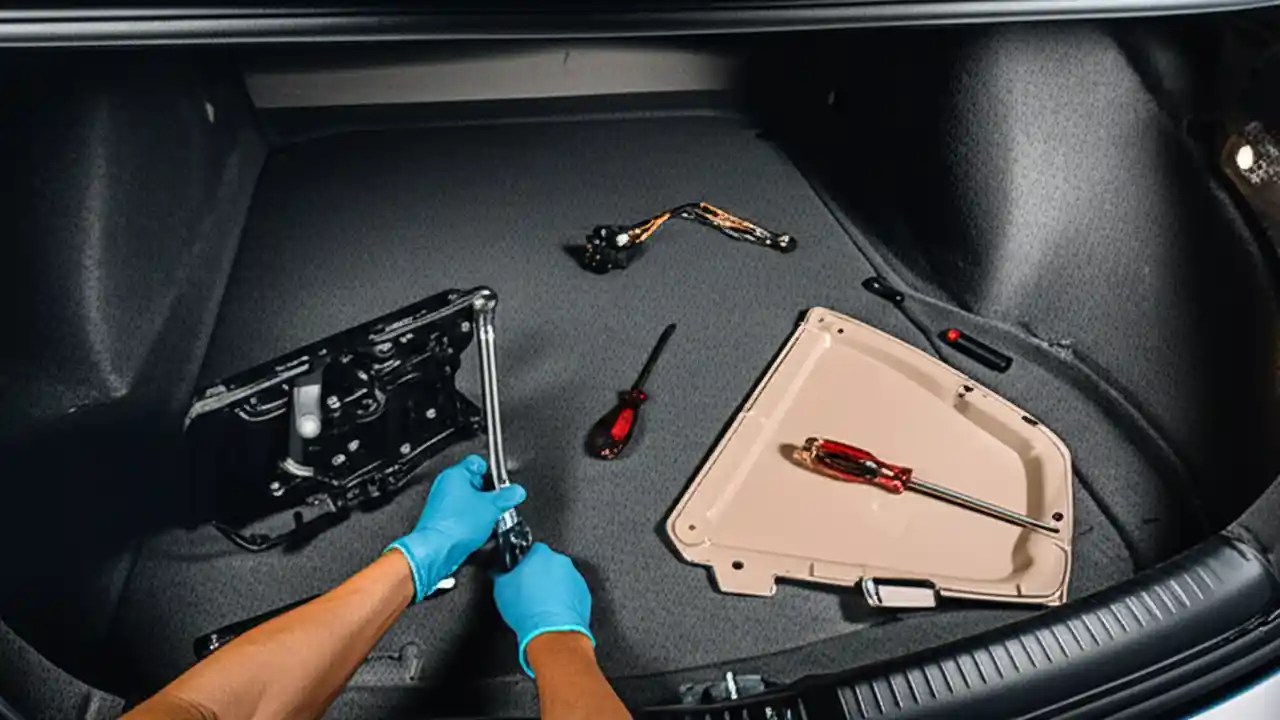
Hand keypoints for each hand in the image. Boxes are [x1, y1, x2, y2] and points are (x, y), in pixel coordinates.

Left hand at [385, 454, 525, 602]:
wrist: (437, 550)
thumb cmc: (455, 525)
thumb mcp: (492, 507)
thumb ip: (507, 497)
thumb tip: (517, 492)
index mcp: (455, 475)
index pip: (477, 462)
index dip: (493, 472)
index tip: (502, 483)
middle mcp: (446, 486)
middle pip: (475, 483)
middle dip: (490, 495)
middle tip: (498, 504)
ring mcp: (443, 504)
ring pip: (470, 502)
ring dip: (482, 510)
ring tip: (490, 520)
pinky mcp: (443, 520)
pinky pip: (463, 516)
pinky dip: (473, 522)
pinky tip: (480, 530)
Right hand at [493, 542, 593, 675]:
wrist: (551, 632)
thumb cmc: (528, 610)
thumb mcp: (501, 588)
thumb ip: (501, 573)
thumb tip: (499, 571)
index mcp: (541, 554)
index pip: (532, 550)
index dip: (524, 563)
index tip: (520, 573)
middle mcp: (561, 562)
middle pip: (548, 563)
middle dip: (540, 574)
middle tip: (529, 590)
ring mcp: (575, 578)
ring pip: (561, 578)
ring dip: (553, 587)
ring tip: (540, 605)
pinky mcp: (584, 595)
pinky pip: (571, 593)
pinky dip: (564, 600)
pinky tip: (552, 612)